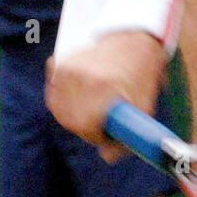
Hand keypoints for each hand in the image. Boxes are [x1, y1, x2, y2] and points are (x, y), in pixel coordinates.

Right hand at [45, 31, 167, 162]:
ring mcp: (67, 68)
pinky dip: (63, 98)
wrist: (132, 39)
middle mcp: (81, 76)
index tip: (104, 134)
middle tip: (99, 122)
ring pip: (60, 109)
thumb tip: (107, 157)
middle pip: (72, 120)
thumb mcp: (143, 106)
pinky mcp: (59, 63)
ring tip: (91, 108)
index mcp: (102, 87)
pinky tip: (80, 95)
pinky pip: (53, 92)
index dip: (96, 135)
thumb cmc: (140, 75)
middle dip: (85, 128)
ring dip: (73, 114)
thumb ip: (126, 136)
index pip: (87, 126)